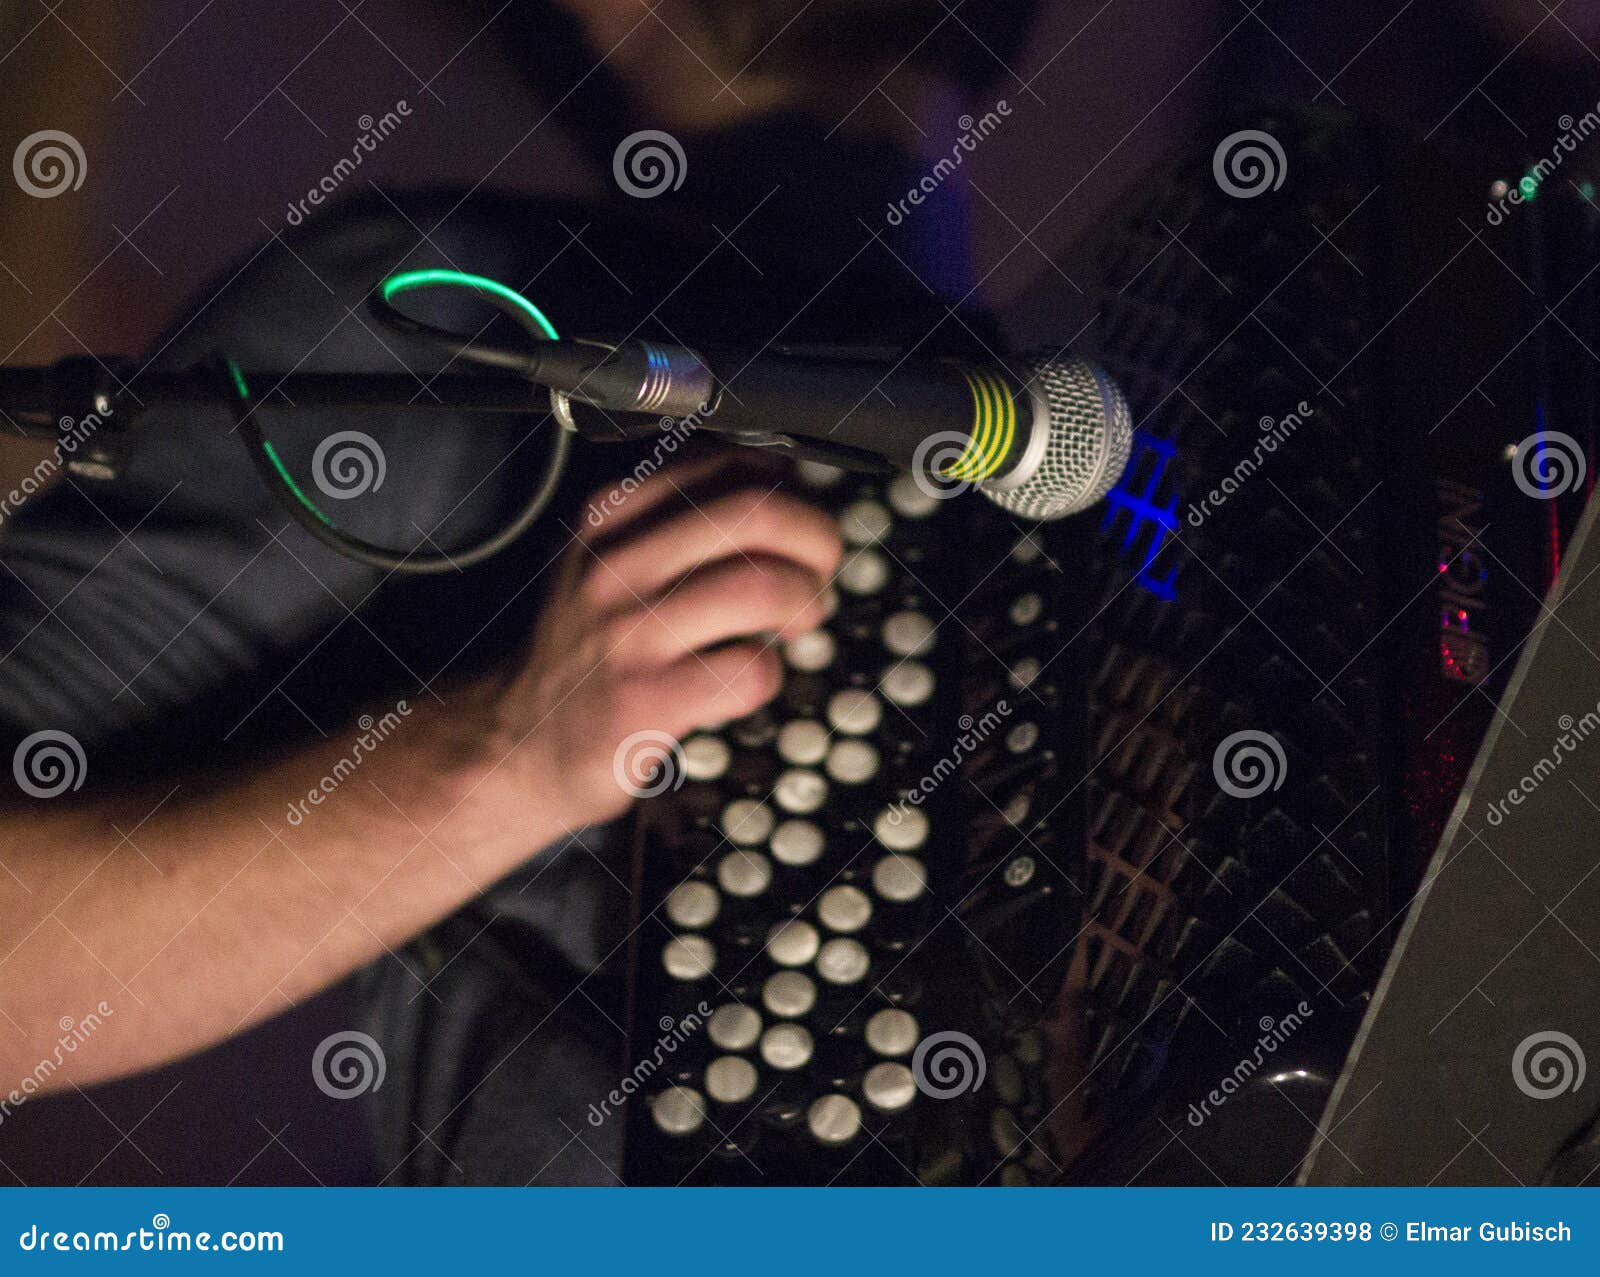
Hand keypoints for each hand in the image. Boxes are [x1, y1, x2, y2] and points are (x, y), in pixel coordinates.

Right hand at [470, 453, 840, 832]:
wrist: (518, 742)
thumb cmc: (584, 649)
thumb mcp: (606, 560)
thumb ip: (679, 516)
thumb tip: (782, 478)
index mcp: (609, 517)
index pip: (725, 466)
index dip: (786, 489)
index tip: (796, 518)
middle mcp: (616, 567)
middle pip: (756, 514)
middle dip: (816, 538)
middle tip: (820, 569)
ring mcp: (630, 634)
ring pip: (764, 587)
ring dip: (805, 603)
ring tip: (797, 623)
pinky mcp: (647, 701)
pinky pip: (750, 669)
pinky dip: (770, 673)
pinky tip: (747, 676)